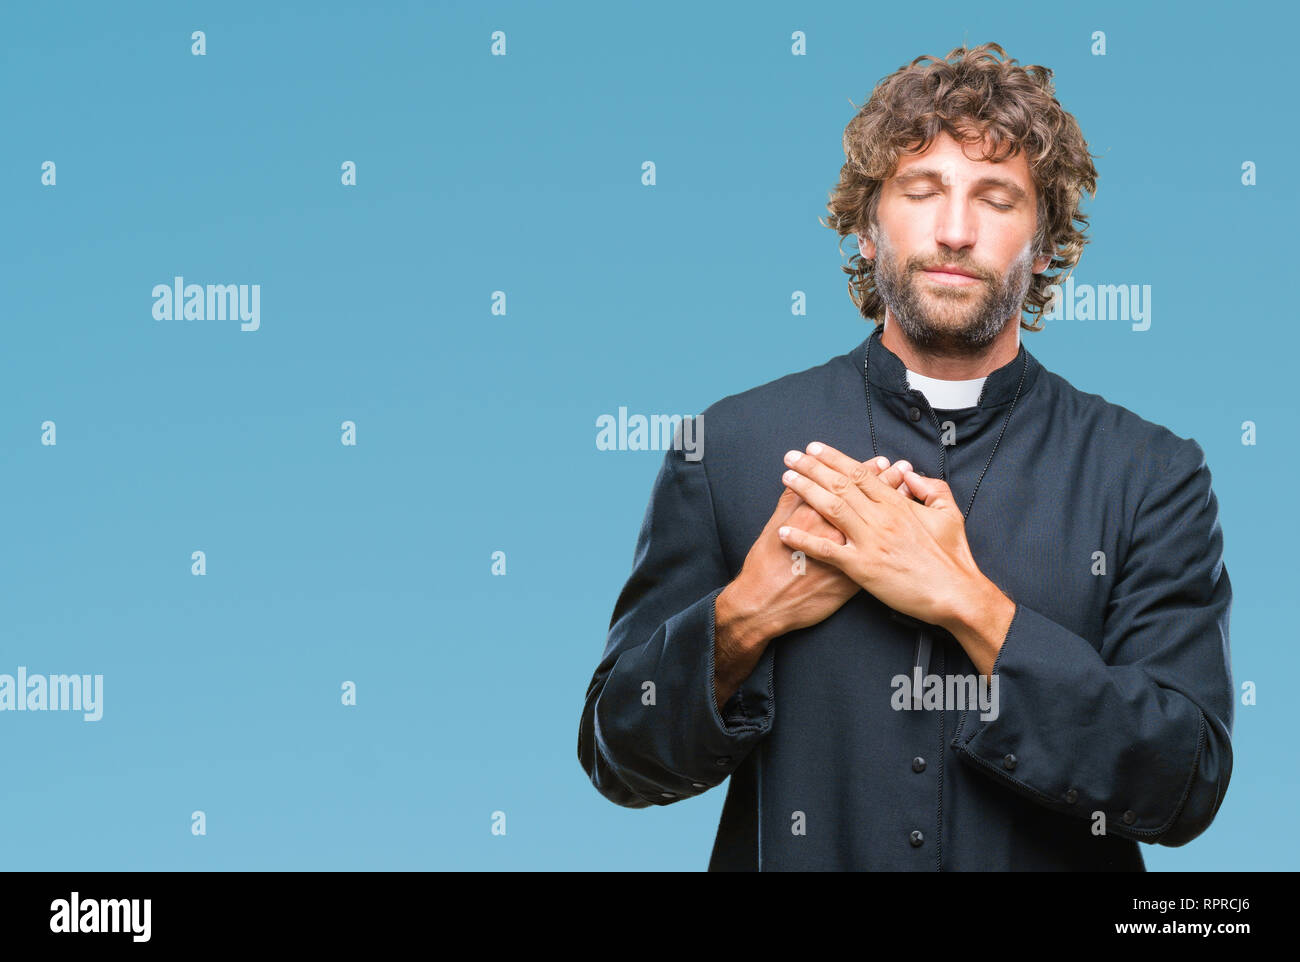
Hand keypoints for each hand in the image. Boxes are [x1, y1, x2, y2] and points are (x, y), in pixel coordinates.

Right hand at [717, 455, 912, 649]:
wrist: (767, 603)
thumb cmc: (766, 564)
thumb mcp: (775, 524)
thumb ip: (790, 500)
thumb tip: (800, 480)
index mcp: (814, 513)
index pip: (844, 484)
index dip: (864, 470)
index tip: (879, 461)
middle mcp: (835, 529)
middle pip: (865, 499)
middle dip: (884, 480)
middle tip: (897, 467)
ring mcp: (847, 553)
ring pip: (876, 521)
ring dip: (891, 504)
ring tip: (904, 488)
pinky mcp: (854, 576)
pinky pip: (879, 552)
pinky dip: (892, 536)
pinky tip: (901, 528)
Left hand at [774, 441, 985, 632]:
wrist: (956, 594)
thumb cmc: (952, 557)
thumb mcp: (949, 513)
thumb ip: (930, 488)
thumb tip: (909, 475)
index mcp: (898, 504)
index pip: (861, 473)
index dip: (835, 459)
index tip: (815, 449)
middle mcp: (881, 518)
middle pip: (840, 485)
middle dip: (812, 467)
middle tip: (791, 456)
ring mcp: (870, 542)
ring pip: (831, 508)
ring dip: (805, 491)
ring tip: (786, 478)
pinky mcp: (862, 568)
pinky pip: (827, 550)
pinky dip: (804, 539)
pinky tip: (784, 530)